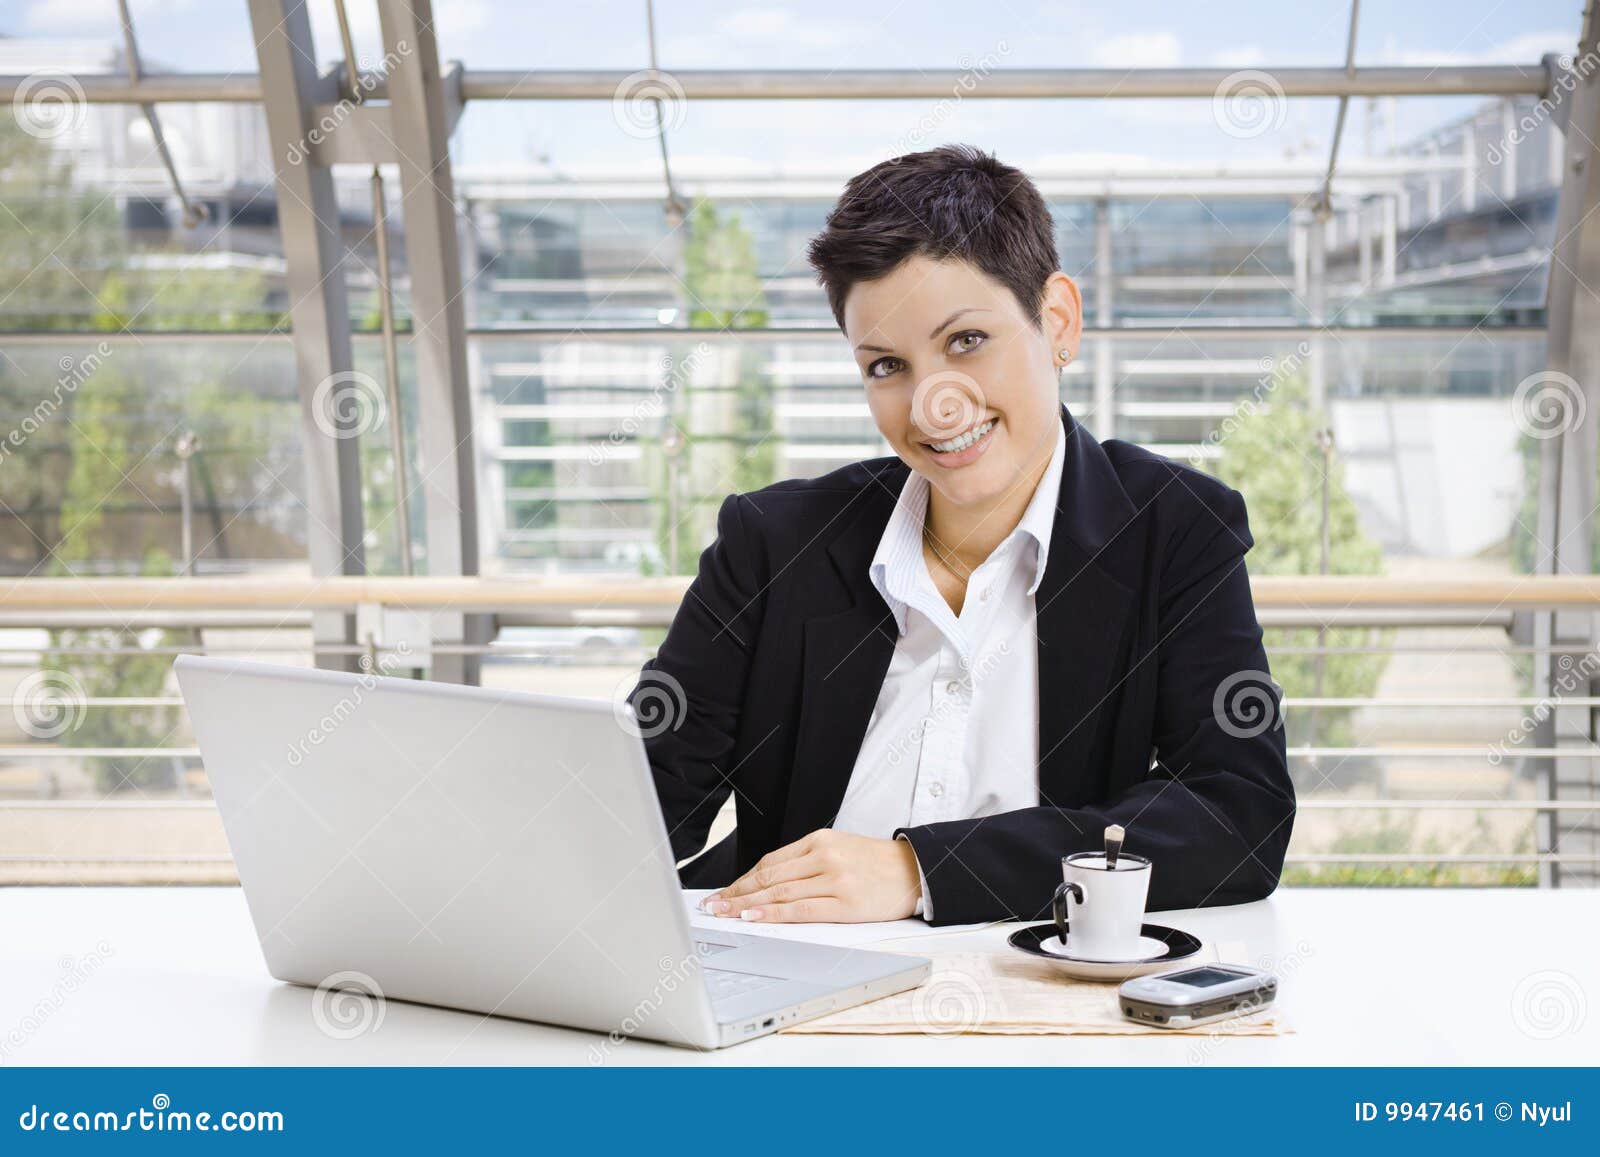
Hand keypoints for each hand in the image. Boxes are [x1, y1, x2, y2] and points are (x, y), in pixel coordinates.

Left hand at [699, 829, 921, 922]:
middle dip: (735, 892)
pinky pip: (801, 910)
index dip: (742, 880)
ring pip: (780, 892)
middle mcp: (824, 856)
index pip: (769, 862)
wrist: (915, 870)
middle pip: (769, 877)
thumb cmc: (876, 864)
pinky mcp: (845, 902)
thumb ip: (806, 862)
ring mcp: (834, 878)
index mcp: (819, 841)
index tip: (723, 892)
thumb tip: (768, 883)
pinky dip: (774, 914)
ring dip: (746, 904)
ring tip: (724, 913)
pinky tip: (755, 916)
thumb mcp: (839, 849)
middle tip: (711, 905)